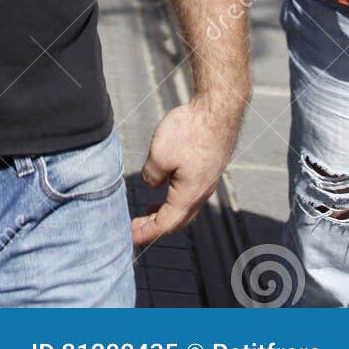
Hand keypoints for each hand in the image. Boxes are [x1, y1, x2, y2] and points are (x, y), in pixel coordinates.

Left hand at [131, 96, 242, 245]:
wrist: (217, 111)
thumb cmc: (190, 131)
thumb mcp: (160, 154)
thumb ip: (152, 174)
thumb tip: (153, 184)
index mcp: (189, 195)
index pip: (166, 223)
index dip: (147, 232)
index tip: (131, 237)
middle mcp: (201, 193)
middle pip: (177, 220)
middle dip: (155, 225)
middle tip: (136, 228)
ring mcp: (206, 180)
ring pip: (185, 206)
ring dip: (166, 211)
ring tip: (148, 210)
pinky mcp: (208, 167)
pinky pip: (190, 191)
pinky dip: (174, 197)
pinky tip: (165, 184)